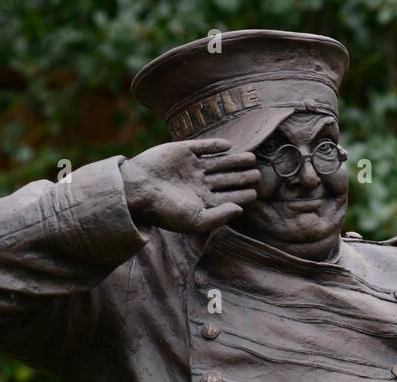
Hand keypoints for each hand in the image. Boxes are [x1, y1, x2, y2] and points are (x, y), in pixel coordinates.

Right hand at [120, 138, 258, 234]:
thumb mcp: (195, 221)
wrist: (137, 190)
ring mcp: (191, 166)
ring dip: (235, 160)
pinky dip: (215, 146)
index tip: (255, 193)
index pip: (227, 197)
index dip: (242, 195)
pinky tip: (228, 146)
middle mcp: (198, 183)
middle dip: (242, 177)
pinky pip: (202, 147)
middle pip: (226, 178)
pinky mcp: (182, 151)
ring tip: (251, 158)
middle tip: (259, 174)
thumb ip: (219, 217)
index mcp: (201, 200)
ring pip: (219, 162)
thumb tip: (240, 210)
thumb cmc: (165, 212)